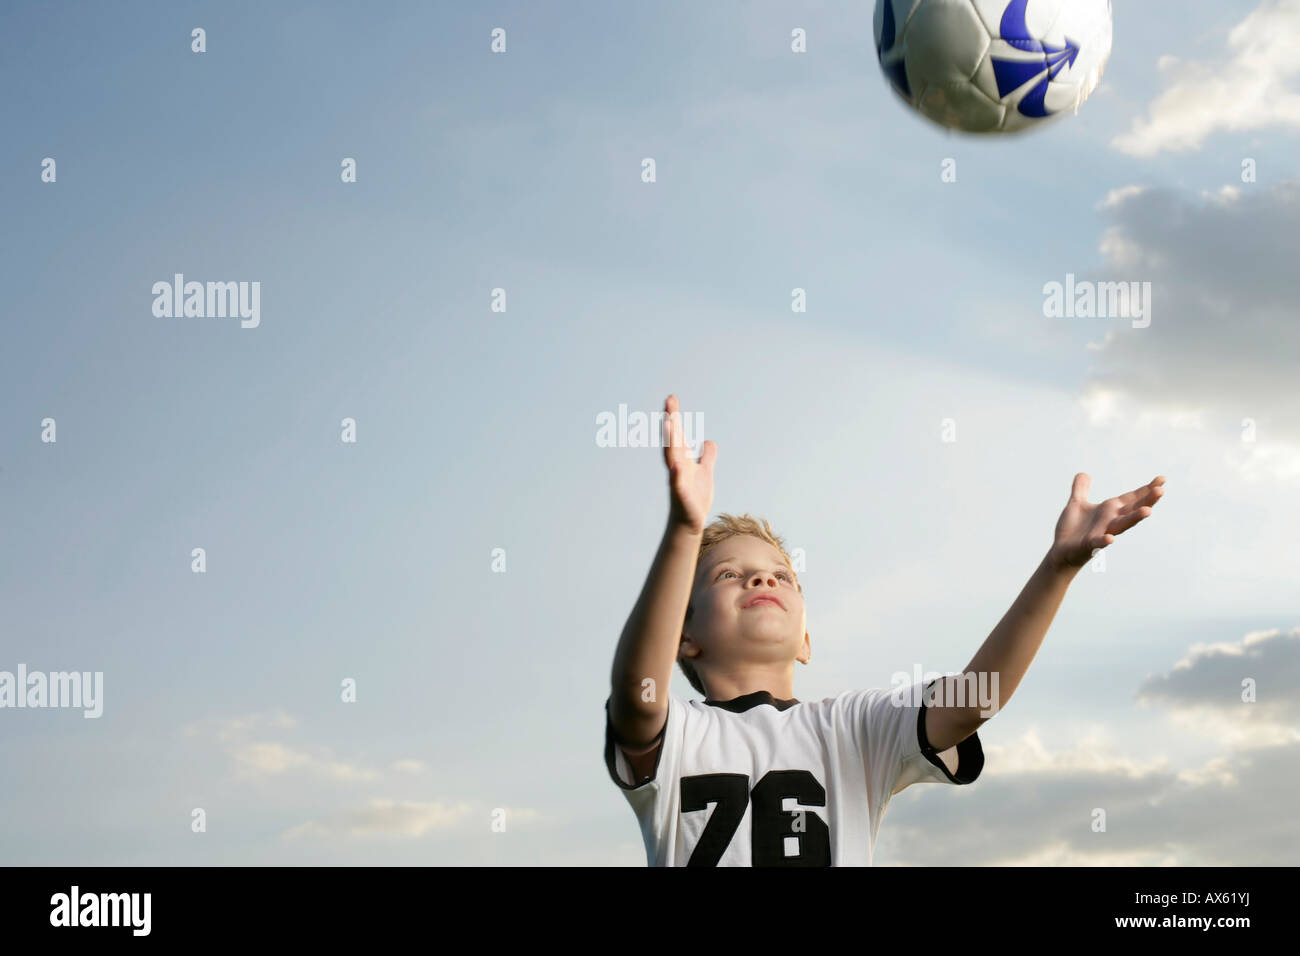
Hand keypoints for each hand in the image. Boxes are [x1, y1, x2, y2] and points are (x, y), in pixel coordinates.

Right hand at [662, 393, 715, 534]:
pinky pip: (678, 483)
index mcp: (683, 459)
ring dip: (671, 442)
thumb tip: (708, 441)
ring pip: (673, 458)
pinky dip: (676, 475)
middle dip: (671, 424)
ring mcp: (678, 480)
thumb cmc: (695, 497)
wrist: (691, 521)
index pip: (678, 435)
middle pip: (673, 441)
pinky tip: (676, 466)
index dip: (674, 417)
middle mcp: (677, 466)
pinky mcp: (681, 495)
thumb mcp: (705, 472)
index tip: (671, 398)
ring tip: (671, 425)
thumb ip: (706, 456)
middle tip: (669, 404)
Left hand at [1050, 473, 1165, 569]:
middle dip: (1147, 501)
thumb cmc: (1072, 529)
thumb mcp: (1076, 504)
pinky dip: (1104, 540)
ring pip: (1122, 525)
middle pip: (1133, 509)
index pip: (1132, 498)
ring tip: (1148, 511)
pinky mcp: (1089, 545)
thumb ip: (1081, 490)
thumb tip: (1083, 473)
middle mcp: (1110, 521)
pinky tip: (1110, 538)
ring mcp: (1102, 533)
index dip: (1146, 489)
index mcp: (1109, 510)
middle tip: (1161, 490)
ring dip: (1134, 518)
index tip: (1163, 478)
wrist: (1060, 551)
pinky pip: (1098, 543)